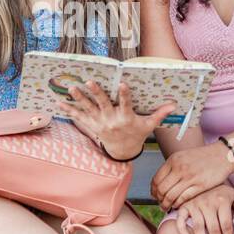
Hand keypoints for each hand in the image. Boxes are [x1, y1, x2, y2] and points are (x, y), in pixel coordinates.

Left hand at [57, 80, 176, 159]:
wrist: (123, 152)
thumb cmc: (136, 135)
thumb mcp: (148, 126)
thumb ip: (159, 114)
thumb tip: (174, 105)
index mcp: (126, 118)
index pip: (126, 104)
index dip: (124, 94)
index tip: (122, 84)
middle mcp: (111, 121)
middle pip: (103, 105)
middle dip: (96, 93)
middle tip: (89, 82)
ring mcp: (100, 124)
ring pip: (88, 109)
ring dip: (79, 99)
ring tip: (71, 88)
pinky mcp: (92, 126)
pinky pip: (79, 117)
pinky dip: (69, 110)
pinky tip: (59, 102)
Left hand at [152, 142, 233, 210]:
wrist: (222, 155)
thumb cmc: (203, 157)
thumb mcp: (183, 156)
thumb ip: (172, 167)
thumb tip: (160, 181)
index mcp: (173, 160)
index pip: (156, 179)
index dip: (153, 190)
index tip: (155, 195)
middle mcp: (179, 168)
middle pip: (161, 189)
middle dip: (158, 199)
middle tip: (160, 204)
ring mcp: (189, 177)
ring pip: (170, 196)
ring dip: (166, 204)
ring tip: (166, 208)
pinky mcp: (200, 185)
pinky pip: (183, 198)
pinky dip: (177, 204)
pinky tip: (177, 206)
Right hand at [171, 183, 233, 233]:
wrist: (208, 176)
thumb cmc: (225, 193)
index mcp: (222, 200)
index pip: (227, 225)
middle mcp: (208, 202)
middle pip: (214, 230)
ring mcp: (195, 203)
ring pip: (198, 227)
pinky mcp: (185, 205)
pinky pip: (180, 219)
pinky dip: (182, 230)